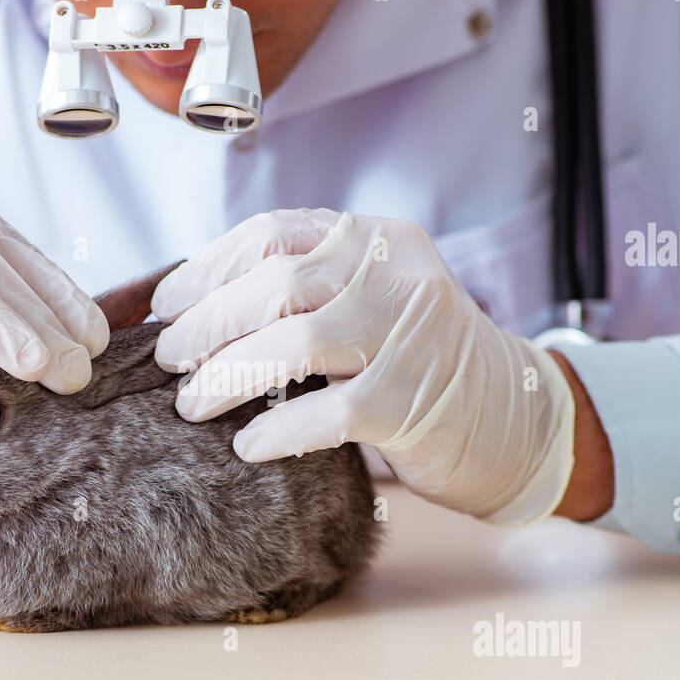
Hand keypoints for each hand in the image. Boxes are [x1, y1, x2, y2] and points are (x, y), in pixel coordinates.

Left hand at [151, 209, 577, 523]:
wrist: (514, 417)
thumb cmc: (417, 361)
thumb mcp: (372, 298)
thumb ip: (308, 285)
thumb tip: (198, 306)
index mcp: (376, 240)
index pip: (272, 234)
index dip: (206, 269)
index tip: (166, 305)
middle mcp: (395, 276)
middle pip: (275, 284)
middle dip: (206, 324)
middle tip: (167, 359)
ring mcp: (407, 337)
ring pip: (293, 343)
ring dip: (226, 375)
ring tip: (191, 403)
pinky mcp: (411, 402)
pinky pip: (324, 413)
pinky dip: (275, 429)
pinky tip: (246, 445)